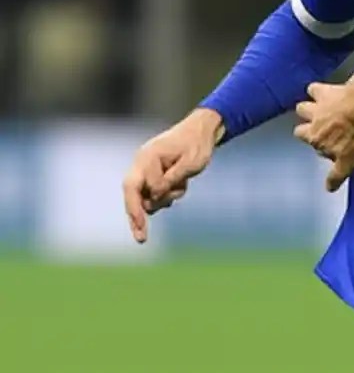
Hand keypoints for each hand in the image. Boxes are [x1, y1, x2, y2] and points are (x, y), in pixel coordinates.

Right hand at [122, 109, 220, 242]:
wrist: (202, 132)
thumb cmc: (197, 145)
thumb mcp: (190, 163)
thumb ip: (171, 179)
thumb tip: (154, 197)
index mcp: (148, 157)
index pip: (139, 185)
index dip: (145, 202)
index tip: (144, 221)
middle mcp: (141, 164)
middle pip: (132, 194)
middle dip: (136, 217)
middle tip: (141, 239)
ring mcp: (146, 170)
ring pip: (147, 197)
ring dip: (165, 199)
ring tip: (183, 184)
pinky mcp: (153, 176)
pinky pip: (156, 194)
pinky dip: (168, 196)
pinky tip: (182, 185)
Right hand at [294, 82, 353, 191]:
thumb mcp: (348, 161)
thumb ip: (336, 175)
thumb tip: (328, 189)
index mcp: (315, 139)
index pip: (311, 146)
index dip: (320, 147)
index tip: (328, 147)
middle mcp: (311, 124)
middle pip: (300, 128)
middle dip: (306, 128)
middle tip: (318, 129)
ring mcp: (316, 106)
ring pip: (302, 108)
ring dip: (308, 109)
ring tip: (318, 111)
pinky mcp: (325, 91)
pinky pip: (314, 89)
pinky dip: (317, 90)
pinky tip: (325, 91)